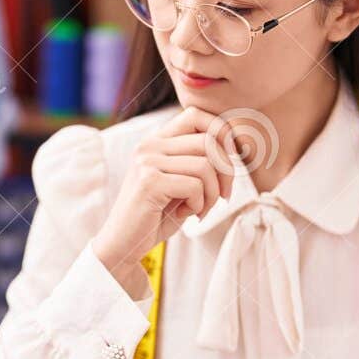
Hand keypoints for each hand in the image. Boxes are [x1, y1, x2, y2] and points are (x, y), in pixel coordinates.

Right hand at [90, 108, 236, 290]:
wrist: (124, 243)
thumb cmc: (156, 215)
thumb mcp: (180, 182)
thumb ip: (198, 161)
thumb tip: (233, 149)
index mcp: (157, 140)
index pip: (197, 115)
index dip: (222, 133)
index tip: (230, 161)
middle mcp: (150, 145)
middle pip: (209, 141)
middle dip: (226, 172)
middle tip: (222, 196)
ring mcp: (147, 161)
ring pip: (206, 165)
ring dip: (213, 193)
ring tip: (200, 208)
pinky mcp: (149, 182)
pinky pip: (195, 186)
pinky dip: (199, 204)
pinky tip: (185, 214)